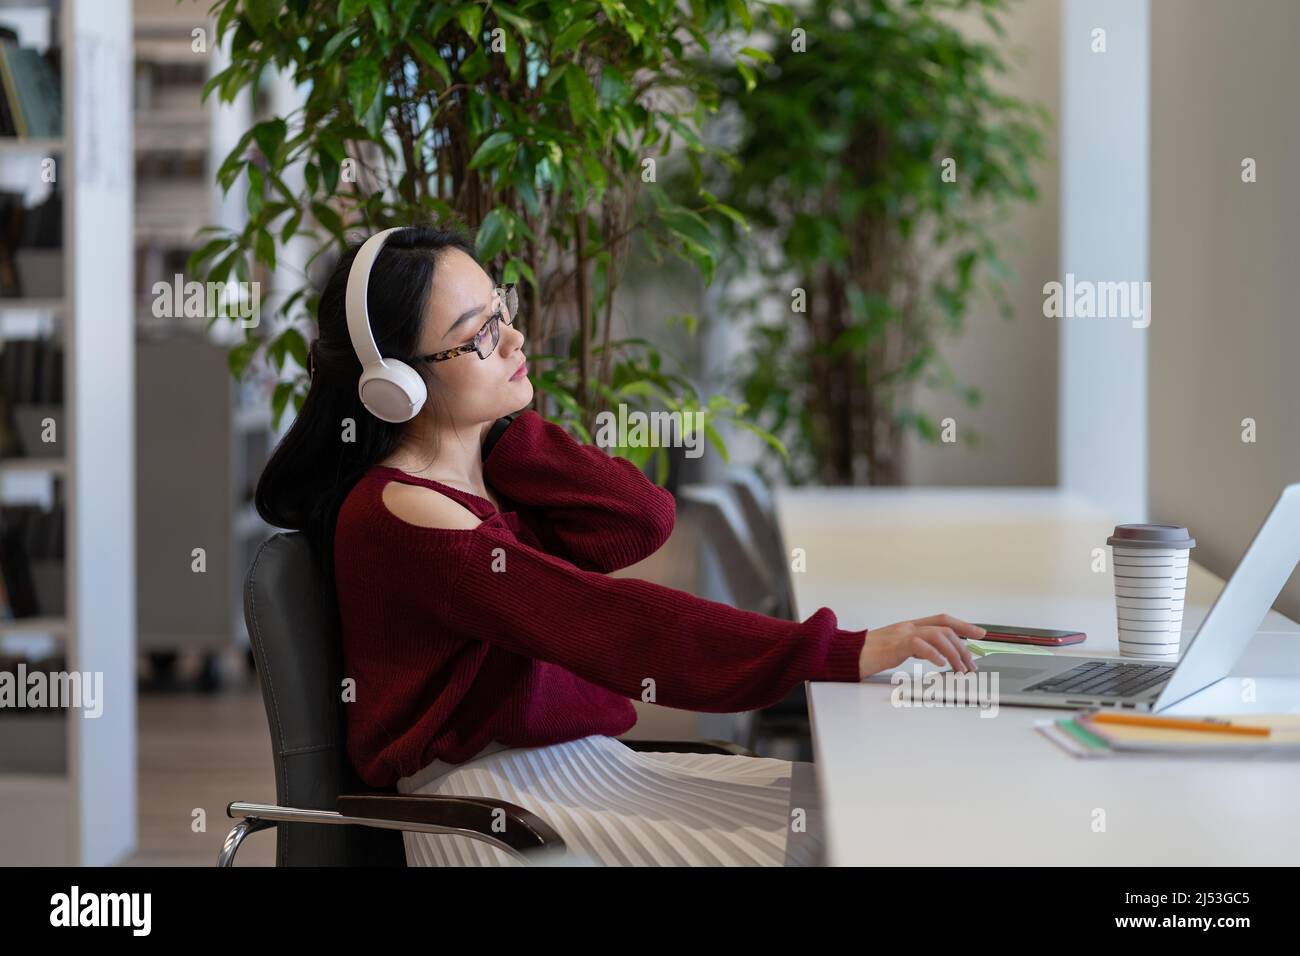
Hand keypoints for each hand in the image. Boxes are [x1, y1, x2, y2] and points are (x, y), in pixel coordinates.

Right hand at [858, 614, 985, 678]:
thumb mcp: (895, 650)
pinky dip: (933, 654)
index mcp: (908, 627)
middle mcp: (907, 627)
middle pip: (944, 628)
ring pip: (936, 635)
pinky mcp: (893, 645)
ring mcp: (900, 634)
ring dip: (953, 653)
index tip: (981, 633)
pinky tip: (941, 665)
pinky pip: (918, 645)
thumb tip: (938, 658)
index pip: (941, 620)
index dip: (963, 625)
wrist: (844, 655)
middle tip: (972, 665)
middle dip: (963, 646)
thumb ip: (914, 649)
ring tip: (960, 669)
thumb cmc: (866, 656)